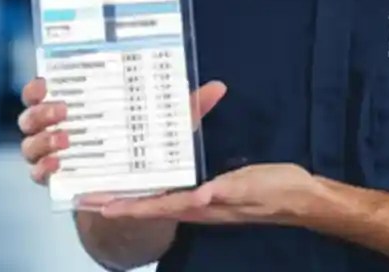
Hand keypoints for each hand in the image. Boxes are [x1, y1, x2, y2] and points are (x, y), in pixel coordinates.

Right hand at [18, 78, 228, 186]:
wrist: (134, 189)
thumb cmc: (143, 143)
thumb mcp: (164, 125)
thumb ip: (186, 107)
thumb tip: (218, 87)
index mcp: (73, 102)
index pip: (43, 88)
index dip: (37, 84)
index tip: (46, 81)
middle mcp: (54, 126)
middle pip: (30, 115)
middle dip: (41, 111)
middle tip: (63, 110)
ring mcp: (50, 153)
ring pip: (30, 144)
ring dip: (43, 140)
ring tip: (66, 140)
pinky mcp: (55, 179)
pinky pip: (38, 174)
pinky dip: (44, 169)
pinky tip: (59, 165)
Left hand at [95, 163, 319, 225]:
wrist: (301, 197)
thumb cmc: (276, 189)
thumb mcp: (250, 186)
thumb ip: (223, 192)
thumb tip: (197, 197)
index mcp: (202, 206)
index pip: (157, 207)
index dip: (128, 206)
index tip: (98, 205)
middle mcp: (198, 207)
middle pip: (151, 206)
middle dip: (119, 202)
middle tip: (87, 198)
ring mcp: (205, 203)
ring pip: (161, 201)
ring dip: (134, 197)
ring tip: (106, 190)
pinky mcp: (213, 194)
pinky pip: (177, 192)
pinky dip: (157, 188)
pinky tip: (150, 182)